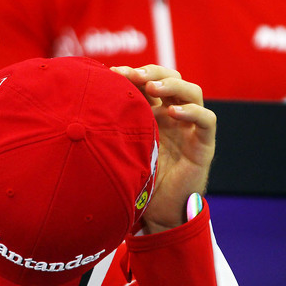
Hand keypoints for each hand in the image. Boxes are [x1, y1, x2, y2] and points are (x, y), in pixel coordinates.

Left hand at [111, 65, 215, 232]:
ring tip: (152, 86)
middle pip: (171, 78)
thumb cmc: (137, 182)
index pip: (148, 80)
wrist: (157, 214)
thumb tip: (78, 111)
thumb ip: (110, 130)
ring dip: (172, 84)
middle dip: (153, 71)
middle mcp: (173, 116)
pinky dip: (193, 112)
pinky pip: (207, 120)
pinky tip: (174, 112)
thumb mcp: (119, 150)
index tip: (113, 73)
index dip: (133, 73)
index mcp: (153, 113)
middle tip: (134, 74)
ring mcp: (190, 128)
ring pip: (192, 92)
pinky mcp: (204, 145)